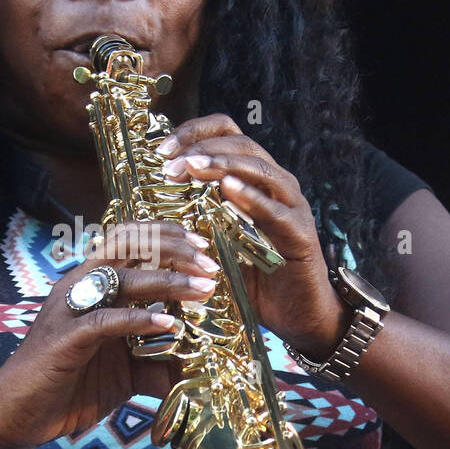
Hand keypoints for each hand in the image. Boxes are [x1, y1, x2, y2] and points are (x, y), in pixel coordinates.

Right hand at [0, 219, 221, 448]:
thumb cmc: (68, 386)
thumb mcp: (124, 372)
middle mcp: (79, 287)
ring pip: (120, 278)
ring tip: (201, 289)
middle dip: (174, 249)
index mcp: (91, 285)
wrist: (19, 415)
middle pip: (128, 246)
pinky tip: (167, 324)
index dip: (166, 235)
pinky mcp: (64, 340)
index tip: (202, 245)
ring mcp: (69, 310)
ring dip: (165, 280)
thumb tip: (197, 369)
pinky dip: (138, 319)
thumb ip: (157, 364)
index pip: (129, 240)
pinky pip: (105, 320)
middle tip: (209, 264)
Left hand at [153, 112, 347, 360]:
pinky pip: (276, 210)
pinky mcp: (301, 234)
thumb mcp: (217, 242)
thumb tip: (148, 206)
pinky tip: (227, 190)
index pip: (228, 134)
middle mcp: (275, 185)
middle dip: (202, 148)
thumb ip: (195, 219)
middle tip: (170, 163)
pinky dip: (251, 197)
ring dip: (223, 164)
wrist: (299, 315)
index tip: (161, 148)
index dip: (194, 133)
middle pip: (242, 143)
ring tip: (192, 167)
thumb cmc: (255, 278)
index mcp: (254, 180)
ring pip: (260, 168)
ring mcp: (292, 206)